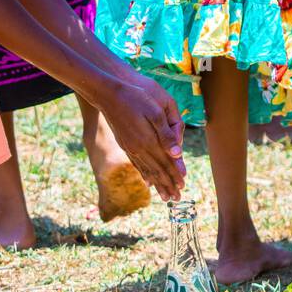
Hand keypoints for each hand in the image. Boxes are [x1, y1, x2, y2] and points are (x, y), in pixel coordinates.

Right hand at [100, 74, 185, 200]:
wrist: (108, 93)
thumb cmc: (135, 96)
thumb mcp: (155, 110)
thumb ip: (166, 133)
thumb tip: (176, 154)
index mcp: (148, 140)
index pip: (166, 162)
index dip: (175, 175)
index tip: (183, 186)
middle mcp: (138, 148)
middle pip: (157, 170)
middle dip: (168, 184)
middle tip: (176, 198)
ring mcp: (130, 147)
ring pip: (147, 170)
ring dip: (157, 183)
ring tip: (164, 196)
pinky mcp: (124, 144)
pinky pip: (137, 164)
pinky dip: (144, 174)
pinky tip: (147, 181)